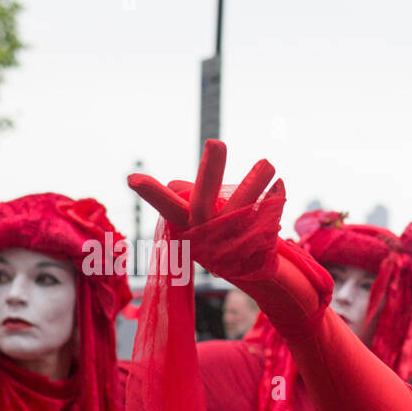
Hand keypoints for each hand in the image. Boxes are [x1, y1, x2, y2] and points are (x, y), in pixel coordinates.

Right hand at [127, 139, 285, 282]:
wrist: (248, 269)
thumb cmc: (213, 232)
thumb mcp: (195, 216)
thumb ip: (185, 197)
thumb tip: (174, 186)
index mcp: (186, 223)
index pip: (165, 205)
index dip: (150, 192)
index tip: (132, 178)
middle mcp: (205, 232)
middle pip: (203, 203)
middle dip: (210, 172)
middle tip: (216, 142)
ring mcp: (231, 240)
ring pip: (242, 209)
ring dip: (254, 184)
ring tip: (268, 162)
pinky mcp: (255, 244)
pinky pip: (268, 217)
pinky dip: (275, 199)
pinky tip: (280, 185)